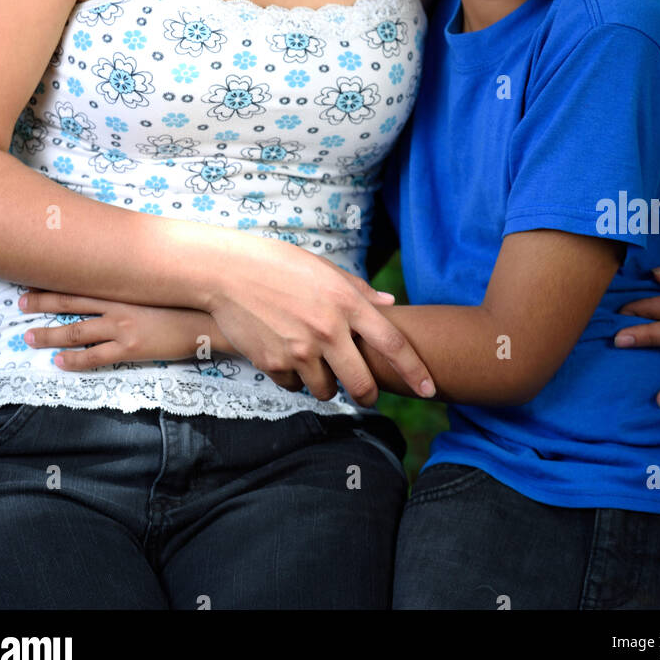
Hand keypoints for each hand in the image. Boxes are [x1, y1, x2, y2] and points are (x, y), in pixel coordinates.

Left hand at [18, 290, 219, 369]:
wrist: (208, 318)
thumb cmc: (186, 299)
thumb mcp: (159, 282)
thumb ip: (139, 279)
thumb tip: (125, 272)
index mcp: (124, 286)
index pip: (81, 281)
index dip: (57, 281)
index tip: (37, 279)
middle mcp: (117, 304)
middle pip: (70, 302)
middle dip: (42, 303)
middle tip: (20, 304)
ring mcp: (122, 327)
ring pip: (76, 331)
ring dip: (50, 335)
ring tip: (30, 338)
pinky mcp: (130, 349)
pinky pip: (93, 357)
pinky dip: (73, 360)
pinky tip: (59, 362)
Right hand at [208, 234, 435, 405]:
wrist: (229, 272)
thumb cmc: (281, 265)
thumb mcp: (325, 270)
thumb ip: (359, 292)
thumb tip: (389, 306)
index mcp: (347, 303)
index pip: (393, 344)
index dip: (415, 371)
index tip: (430, 389)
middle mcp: (328, 330)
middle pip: (362, 384)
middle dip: (368, 395)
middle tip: (366, 393)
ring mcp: (300, 351)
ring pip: (326, 391)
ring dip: (325, 384)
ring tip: (313, 360)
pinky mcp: (274, 364)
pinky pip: (294, 386)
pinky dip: (294, 378)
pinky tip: (285, 353)